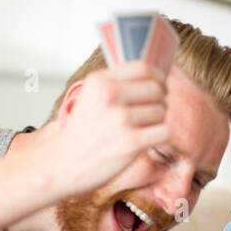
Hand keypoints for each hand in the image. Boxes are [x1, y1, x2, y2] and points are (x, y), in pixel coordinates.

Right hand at [43, 62, 170, 198]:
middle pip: (156, 88)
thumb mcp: (91, 96)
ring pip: (162, 110)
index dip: (158, 77)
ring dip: (158, 120)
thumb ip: (117, 83)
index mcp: (99, 81)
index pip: (144, 67)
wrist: (66, 164)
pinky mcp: (132, 142)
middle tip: (151, 111)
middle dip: (160, 100)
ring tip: (142, 128)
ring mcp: (121, 119)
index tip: (159, 86)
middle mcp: (110, 95)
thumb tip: (154, 77)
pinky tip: (147, 140)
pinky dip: (160, 136)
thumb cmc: (83, 133)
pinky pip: (164, 131)